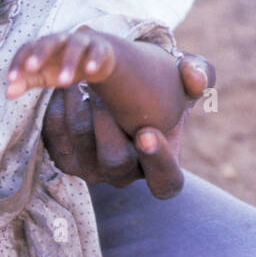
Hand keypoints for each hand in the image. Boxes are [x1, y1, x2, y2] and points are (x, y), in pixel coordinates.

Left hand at [6, 29, 116, 98]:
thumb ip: (25, 81)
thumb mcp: (42, 75)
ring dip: (68, 63)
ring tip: (63, 83)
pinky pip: (96, 51)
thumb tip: (7, 93)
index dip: (18, 63)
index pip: (26, 49)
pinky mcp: (99, 47)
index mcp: (42, 45)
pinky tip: (90, 72)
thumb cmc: (60, 65)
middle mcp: (60, 39)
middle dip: (39, 54)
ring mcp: (80, 41)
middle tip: (31, 69)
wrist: (93, 57)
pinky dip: (94, 60)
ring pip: (74, 48)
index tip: (11, 80)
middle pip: (48, 42)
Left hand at [41, 51, 214, 198]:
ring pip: (82, 142)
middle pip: (115, 161)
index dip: (158, 162)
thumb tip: (195, 78)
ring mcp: (91, 170)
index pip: (165, 182)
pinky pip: (56, 134)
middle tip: (105, 92)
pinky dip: (60, 106)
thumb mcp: (184, 79)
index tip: (147, 133)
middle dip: (109, 122)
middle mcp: (125, 175)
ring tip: (84, 78)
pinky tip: (67, 85)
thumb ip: (199, 74)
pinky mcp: (64, 157)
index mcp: (161, 165)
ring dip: (82, 106)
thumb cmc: (158, 88)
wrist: (116, 89)